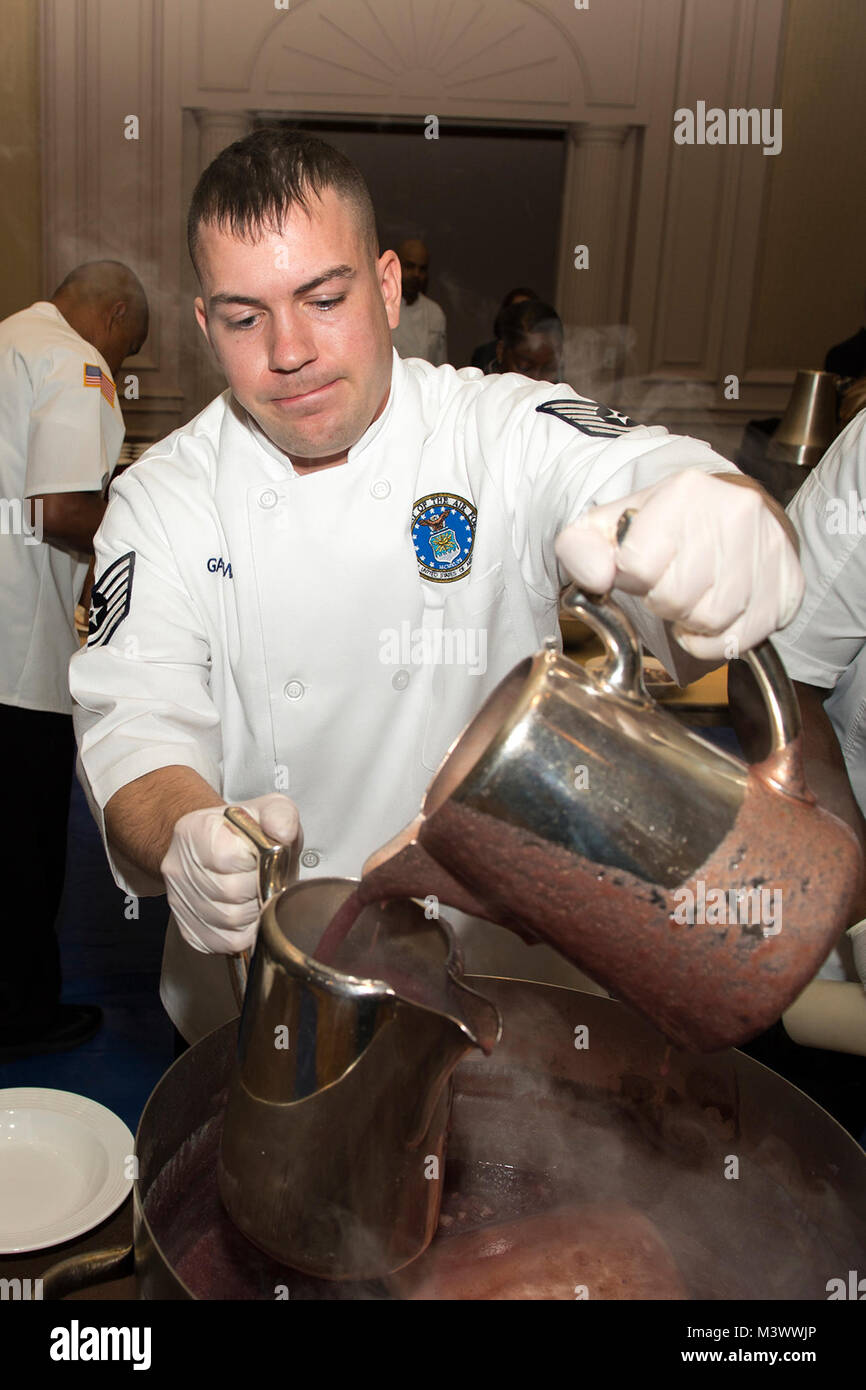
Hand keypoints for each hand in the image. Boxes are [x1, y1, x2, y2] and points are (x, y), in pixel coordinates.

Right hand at [160, 793, 300, 953]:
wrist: (223, 847)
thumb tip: (282, 832)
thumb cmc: (245, 832)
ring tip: (257, 892)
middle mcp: (178, 866)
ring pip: (228, 920)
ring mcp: (179, 900)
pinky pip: (225, 942)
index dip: (254, 860)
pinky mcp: (189, 929)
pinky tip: (248, 911)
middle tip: (264, 877)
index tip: (261, 855)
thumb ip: (280, 814)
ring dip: (254, 910)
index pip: (227, 856)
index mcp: (194, 831)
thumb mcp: (268, 809)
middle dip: (258, 887)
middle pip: (229, 892)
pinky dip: (246, 931)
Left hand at [555, 470, 803, 658]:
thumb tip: (596, 577)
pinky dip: (718, 640)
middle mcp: (735, 513)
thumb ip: (582, 547)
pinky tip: (713, 616)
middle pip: (676, 598)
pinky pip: (741, 638)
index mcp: (683, 494)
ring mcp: (768, 548)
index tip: (641, 568)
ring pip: (710, 620)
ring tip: (693, 596)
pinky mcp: (789, 583)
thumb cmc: (667, 524)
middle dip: (662, 600)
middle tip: (669, 583)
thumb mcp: (610, 525)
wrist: (731, 513)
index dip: (632, 578)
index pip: (638, 565)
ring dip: (691, 621)